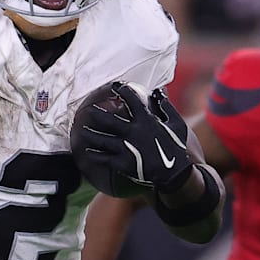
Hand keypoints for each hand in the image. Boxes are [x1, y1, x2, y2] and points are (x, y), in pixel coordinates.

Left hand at [78, 83, 193, 192]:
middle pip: (109, 120)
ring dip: (91, 134)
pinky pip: (105, 158)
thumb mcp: (176, 124)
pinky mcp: (123, 163)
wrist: (174, 173)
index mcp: (146, 120)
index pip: (131, 99)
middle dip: (97, 114)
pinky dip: (95, 155)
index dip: (122, 91)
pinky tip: (87, 152)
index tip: (116, 87)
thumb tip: (158, 92)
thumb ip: (166, 107)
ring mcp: (126, 148)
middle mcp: (132, 132)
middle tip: (89, 109)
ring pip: (103, 140)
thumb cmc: (176, 146)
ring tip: (82, 130)